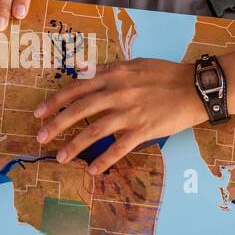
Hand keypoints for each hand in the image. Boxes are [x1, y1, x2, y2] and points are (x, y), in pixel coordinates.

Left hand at [33, 58, 209, 174]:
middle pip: (79, 110)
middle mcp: (117, 92)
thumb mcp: (135, 64)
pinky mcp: (144, 129)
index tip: (39, 112)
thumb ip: (109, 69)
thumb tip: (84, 70)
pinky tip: (92, 170)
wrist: (195, 87)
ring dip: (74, 146)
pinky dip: (104, 160)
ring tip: (60, 158)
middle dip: (56, 125)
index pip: (76, 88)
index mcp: (114, 75)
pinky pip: (119, 147)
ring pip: (94, 131)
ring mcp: (130, 112)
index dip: (55, 101)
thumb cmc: (166, 74)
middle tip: (40, 137)